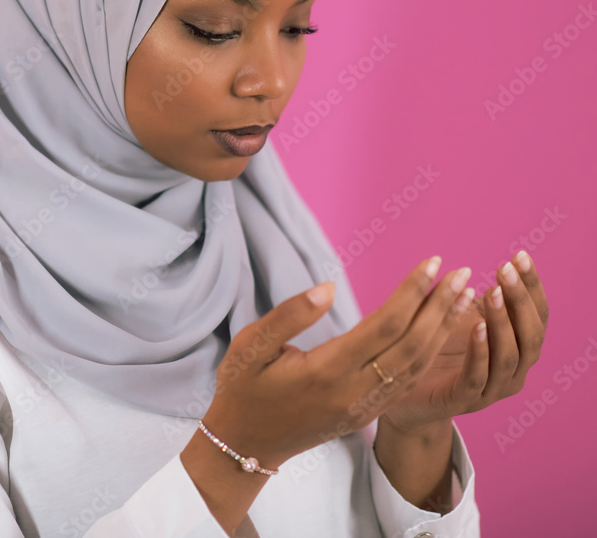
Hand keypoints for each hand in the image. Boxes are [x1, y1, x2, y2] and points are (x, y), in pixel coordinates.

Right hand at [181, 256, 471, 535]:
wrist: (246, 445)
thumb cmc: (243, 388)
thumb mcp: (248, 346)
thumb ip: (289, 314)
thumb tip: (327, 287)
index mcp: (325, 370)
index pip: (383, 325)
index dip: (411, 292)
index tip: (432, 262)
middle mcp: (354, 392)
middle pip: (411, 345)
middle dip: (440, 307)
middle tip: (462, 272)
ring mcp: (364, 407)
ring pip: (417, 366)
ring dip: (444, 329)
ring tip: (464, 296)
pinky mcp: (367, 413)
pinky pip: (409, 382)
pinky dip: (432, 353)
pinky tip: (442, 332)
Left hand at [379, 250, 549, 435]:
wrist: (408, 394)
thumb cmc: (437, 351)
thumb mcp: (456, 320)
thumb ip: (467, 300)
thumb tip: (464, 268)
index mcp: (517, 348)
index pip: (537, 315)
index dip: (532, 286)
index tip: (519, 256)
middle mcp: (513, 370)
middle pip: (531, 335)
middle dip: (520, 300)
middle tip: (504, 269)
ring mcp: (492, 388)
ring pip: (509, 356)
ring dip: (503, 322)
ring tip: (492, 292)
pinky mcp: (465, 400)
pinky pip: (478, 377)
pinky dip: (480, 351)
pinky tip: (476, 326)